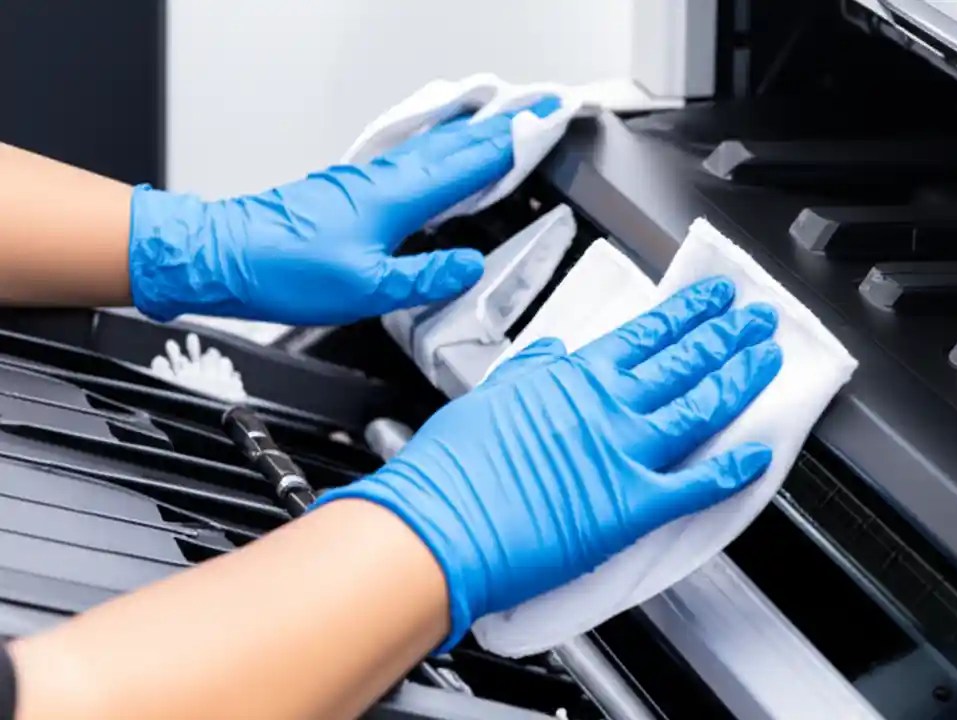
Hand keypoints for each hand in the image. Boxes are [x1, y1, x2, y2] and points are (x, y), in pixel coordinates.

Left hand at [128, 99, 558, 324]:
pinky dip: (445, 152)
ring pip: (438, 147)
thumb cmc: (283, 269)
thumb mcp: (366, 289)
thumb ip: (425, 277)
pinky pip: (416, 161)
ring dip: (478, 134)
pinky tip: (446, 160)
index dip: (518, 138)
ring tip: (508, 125)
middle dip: (508, 125)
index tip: (551, 116)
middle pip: (460, 142)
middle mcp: (386, 179)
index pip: (473, 159)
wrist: (224, 256)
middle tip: (545, 107)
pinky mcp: (354, 190)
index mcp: (397, 196)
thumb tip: (469, 266)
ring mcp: (369, 181)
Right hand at [314, 277, 782, 649]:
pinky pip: (696, 484)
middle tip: (760, 320)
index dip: (688, 314)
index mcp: (571, 378)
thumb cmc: (450, 470)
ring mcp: (623, 453)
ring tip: (767, 360)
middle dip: (728, 336)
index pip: (646, 335)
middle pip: (683, 361)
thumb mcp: (487, 398)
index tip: (714, 299)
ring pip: (699, 407)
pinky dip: (732, 470)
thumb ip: (527, 371)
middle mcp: (606, 407)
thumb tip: (549, 350)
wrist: (437, 526)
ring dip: (739, 381)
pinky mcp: (631, 506)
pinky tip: (758, 454)